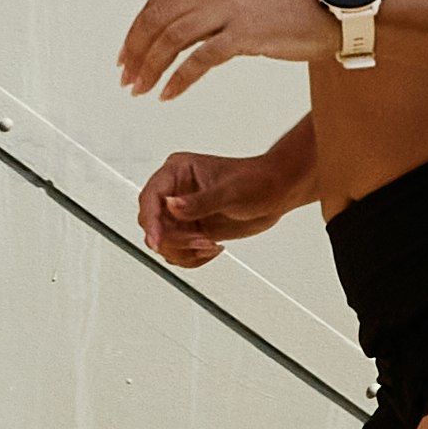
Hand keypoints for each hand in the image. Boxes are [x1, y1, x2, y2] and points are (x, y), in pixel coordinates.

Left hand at [115, 0, 327, 98]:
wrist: (331, 11)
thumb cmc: (290, 8)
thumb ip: (209, 3)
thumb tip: (177, 29)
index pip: (158, 1)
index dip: (136, 31)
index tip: (126, 55)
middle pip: (158, 19)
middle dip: (136, 51)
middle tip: (127, 76)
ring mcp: (230, 8)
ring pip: (172, 38)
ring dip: (151, 67)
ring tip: (142, 89)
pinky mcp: (245, 33)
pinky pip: (200, 59)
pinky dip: (179, 78)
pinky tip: (169, 94)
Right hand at [136, 139, 307, 268]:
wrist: (276, 193)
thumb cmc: (257, 180)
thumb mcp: (229, 191)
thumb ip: (198, 202)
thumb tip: (171, 205)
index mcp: (177, 171)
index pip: (151, 197)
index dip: (151, 220)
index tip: (156, 239)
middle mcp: (175, 191)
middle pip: (154, 223)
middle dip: (175, 238)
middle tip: (201, 241)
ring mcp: (182, 212)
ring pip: (164, 241)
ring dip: (185, 250)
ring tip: (210, 244)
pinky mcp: (191, 229)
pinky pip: (178, 251)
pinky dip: (192, 257)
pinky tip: (213, 248)